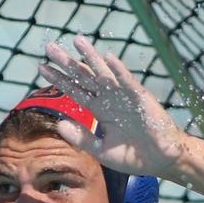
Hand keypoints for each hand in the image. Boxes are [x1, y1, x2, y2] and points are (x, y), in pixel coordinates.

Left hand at [38, 37, 187, 178]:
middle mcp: (110, 99)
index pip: (75, 91)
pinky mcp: (140, 98)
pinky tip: (107, 57)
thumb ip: (81, 138)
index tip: (41, 67)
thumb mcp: (101, 150)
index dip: (59, 79)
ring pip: (104, 73)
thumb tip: (59, 125)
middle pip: (85, 77)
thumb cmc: (133, 156)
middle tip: (50, 48)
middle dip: (68, 62)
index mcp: (100, 110)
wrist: (161, 161)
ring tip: (77, 41)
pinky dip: (118, 70)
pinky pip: (128, 82)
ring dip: (91, 57)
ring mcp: (124, 96)